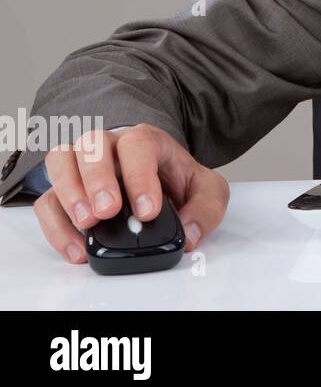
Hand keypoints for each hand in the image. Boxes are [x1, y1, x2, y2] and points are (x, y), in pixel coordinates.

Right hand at [35, 124, 229, 264]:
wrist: (160, 181)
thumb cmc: (177, 181)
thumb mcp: (207, 190)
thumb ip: (207, 208)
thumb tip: (190, 234)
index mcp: (146, 140)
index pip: (138, 145)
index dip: (139, 176)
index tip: (147, 211)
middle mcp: (110, 146)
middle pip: (92, 145)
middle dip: (98, 179)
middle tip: (107, 212)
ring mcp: (83, 165)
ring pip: (61, 161)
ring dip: (69, 192)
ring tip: (87, 223)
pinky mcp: (64, 192)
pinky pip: (47, 200)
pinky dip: (55, 224)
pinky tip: (75, 246)